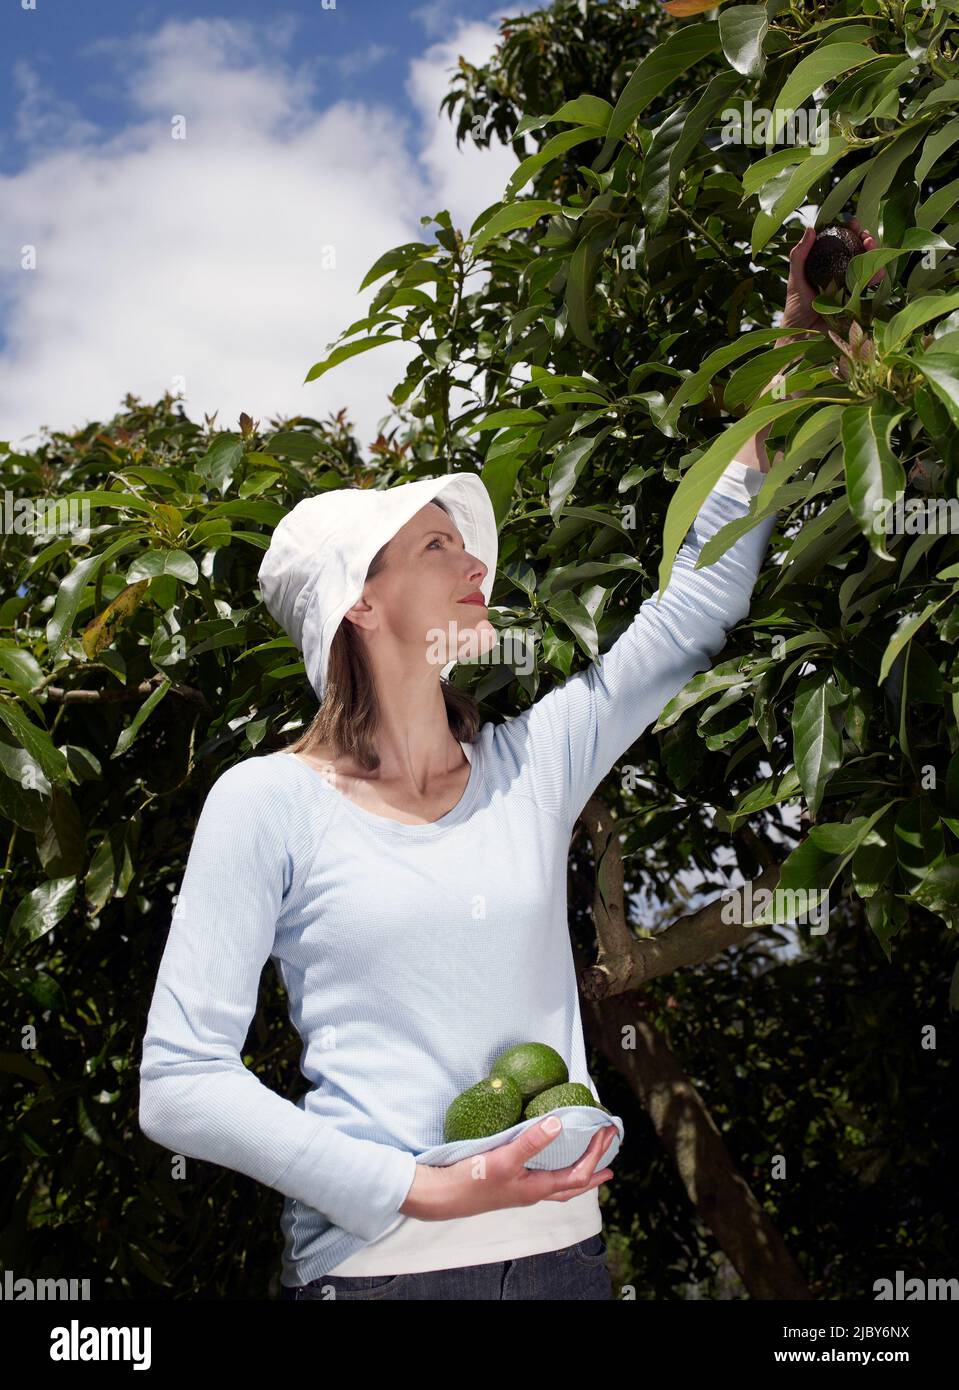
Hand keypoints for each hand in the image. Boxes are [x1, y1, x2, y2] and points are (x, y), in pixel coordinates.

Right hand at [399, 1121, 617, 1219]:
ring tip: (587, 1167)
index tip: (606, 1134)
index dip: (595, 1155)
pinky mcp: (508, 1184)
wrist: (443, 1195)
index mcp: (538, 1188)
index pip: (578, 1174)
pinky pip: (541, 1179)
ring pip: (558, 1186)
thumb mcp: (504, 1158)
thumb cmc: (474, 1179)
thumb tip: (558, 1123)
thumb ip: (531, 1141)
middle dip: (593, 1173)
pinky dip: (554, 1171)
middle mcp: (533, 1193)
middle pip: (573, 1186)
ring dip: (576, 1176)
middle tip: (610, 1164)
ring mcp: (521, 1190)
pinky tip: (545, 1161)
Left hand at [779, 216, 884, 340]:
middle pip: (859, 249)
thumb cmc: (796, 307)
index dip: (850, 230)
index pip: (842, 241)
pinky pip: (871, 283)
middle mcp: (842, 271)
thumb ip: (799, 255)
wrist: (803, 332)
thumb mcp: (795, 278)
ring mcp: (851, 284)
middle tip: (864, 236)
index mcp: (828, 263)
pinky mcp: (858, 298)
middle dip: (866, 238)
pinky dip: (877, 274)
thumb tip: (810, 229)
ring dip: (875, 252)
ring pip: (869, 263)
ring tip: (870, 247)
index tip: (853, 222)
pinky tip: (877, 269)